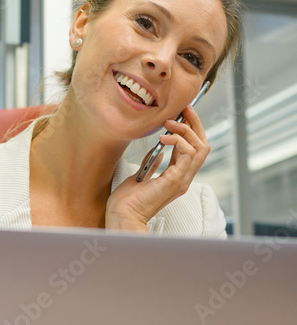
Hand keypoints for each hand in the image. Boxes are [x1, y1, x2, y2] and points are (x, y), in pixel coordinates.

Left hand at [105, 105, 210, 231]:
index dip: (192, 130)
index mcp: (177, 177)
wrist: (122, 215)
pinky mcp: (176, 180)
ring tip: (168, 123)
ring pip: (200, 148)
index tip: (183, 113)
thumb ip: (153, 163)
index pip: (194, 149)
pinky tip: (163, 137)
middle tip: (184, 109)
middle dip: (195, 124)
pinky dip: (178, 141)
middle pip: (203, 146)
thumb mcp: (141, 175)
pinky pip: (188, 154)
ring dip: (186, 130)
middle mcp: (184, 178)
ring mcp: (182, 180)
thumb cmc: (127, 201)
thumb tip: (158, 150)